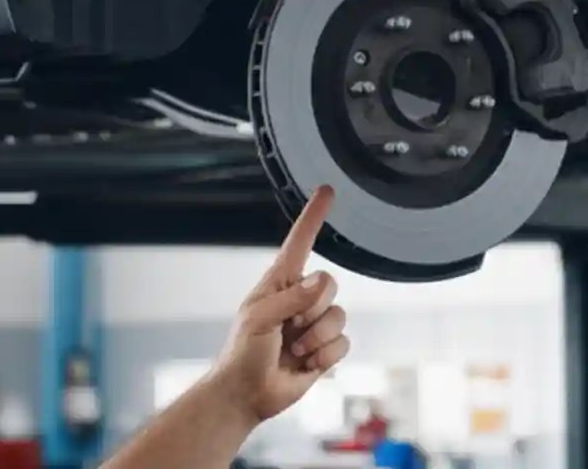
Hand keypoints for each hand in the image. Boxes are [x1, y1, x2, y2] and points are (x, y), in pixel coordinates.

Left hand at [208, 186, 349, 422]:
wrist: (247, 395)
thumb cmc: (242, 353)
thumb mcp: (259, 319)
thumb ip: (291, 298)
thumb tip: (321, 281)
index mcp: (280, 283)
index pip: (300, 242)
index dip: (314, 217)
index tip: (327, 192)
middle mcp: (300, 298)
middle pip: (330, 285)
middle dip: (312, 310)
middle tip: (288, 329)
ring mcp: (314, 323)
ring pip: (340, 316)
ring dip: (317, 338)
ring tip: (294, 350)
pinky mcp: (325, 348)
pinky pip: (344, 342)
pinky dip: (326, 356)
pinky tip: (306, 364)